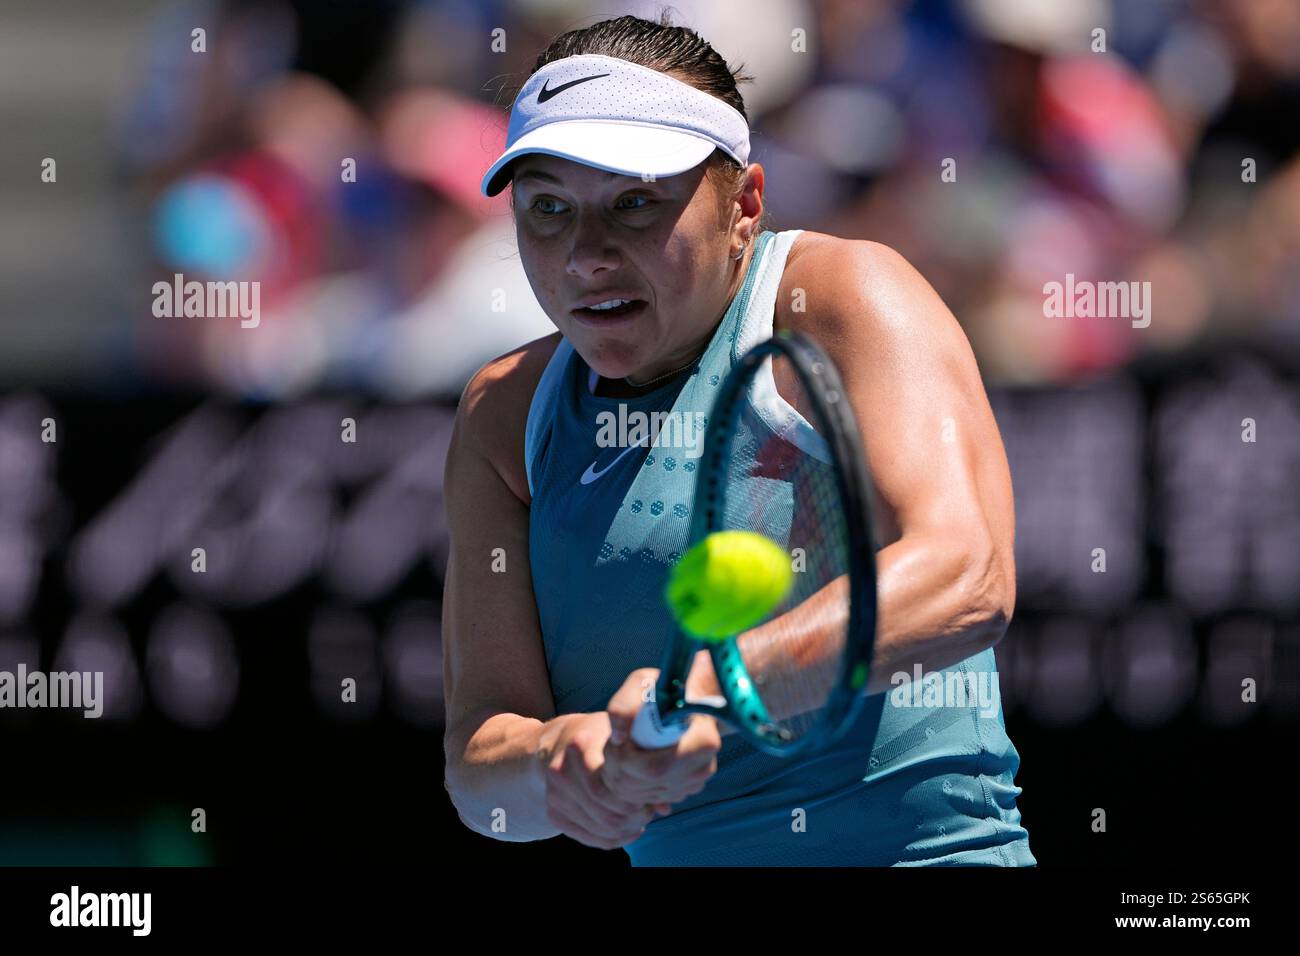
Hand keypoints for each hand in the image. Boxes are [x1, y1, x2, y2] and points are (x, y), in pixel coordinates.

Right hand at [535, 712, 663, 849]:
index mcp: (580, 746)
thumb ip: (645, 764)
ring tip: (640, 821)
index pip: (610, 786)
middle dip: (633, 817)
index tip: (652, 796)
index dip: (636, 798)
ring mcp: (554, 793)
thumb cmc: (601, 736)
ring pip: (598, 828)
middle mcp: (562, 770)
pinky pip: (587, 837)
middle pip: (605, 812)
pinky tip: (627, 830)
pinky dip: (611, 839)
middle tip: (648, 812)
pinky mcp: (554, 811)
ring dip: (625, 830)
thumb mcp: (623, 738)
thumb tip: (665, 806)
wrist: (561, 741)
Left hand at [602, 668, 721, 808]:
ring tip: (623, 750)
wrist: (688, 699)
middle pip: (647, 785)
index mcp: (702, 741)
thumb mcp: (642, 683)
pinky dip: (634, 785)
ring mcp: (695, 782)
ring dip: (624, 778)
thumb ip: (624, 704)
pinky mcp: (684, 790)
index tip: (617, 742)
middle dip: (620, 771)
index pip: (654, 768)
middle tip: (613, 747)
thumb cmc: (664, 689)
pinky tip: (633, 762)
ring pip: (646, 796)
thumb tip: (618, 737)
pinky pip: (650, 799)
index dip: (627, 760)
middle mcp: (703, 767)